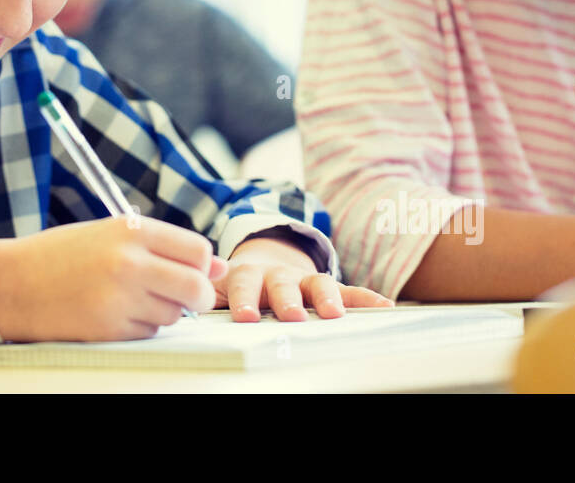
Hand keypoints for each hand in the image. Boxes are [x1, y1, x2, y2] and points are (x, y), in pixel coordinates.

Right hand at [0, 216, 227, 341]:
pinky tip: (114, 313)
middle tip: (187, 297)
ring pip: (173, 315)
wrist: (9, 283)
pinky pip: (148, 333)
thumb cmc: (59, 255)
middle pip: (196, 287)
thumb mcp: (109, 234)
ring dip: (164, 312)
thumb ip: (163, 246)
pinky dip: (140, 327)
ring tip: (132, 298)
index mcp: (130, 230)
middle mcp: (128, 262)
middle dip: (199, 296)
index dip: (203, 263)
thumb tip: (217, 266)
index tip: (195, 269)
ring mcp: (119, 297)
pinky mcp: (109, 329)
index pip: (197, 249)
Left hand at [214, 234, 392, 321]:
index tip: (243, 315)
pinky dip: (365, 298)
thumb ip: (211, 297)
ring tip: (333, 314)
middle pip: (282, 285)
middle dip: (286, 300)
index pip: (243, 284)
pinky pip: (349, 290)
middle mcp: (276, 274)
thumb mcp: (220, 287)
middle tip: (291, 316)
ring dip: (326, 297)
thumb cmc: (239, 284)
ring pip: (317, 284)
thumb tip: (188, 308)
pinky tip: (385, 306)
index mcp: (246, 274)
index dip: (243, 299)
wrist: (263, 258)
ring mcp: (302, 279)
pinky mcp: (324, 286)